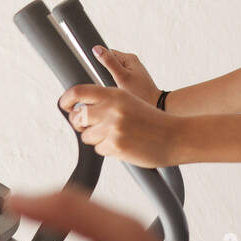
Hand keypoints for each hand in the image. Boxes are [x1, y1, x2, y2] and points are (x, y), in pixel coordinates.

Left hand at [58, 84, 181, 167]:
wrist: (175, 137)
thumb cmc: (152, 120)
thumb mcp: (130, 101)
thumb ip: (107, 101)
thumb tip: (79, 108)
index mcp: (116, 94)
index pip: (79, 91)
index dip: (67, 99)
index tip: (65, 105)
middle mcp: (112, 109)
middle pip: (77, 117)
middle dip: (78, 123)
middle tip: (86, 125)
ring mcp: (113, 128)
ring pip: (86, 136)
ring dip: (96, 137)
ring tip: (115, 135)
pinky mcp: (115, 146)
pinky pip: (99, 149)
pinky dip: (108, 148)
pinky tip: (123, 144)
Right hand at [92, 47, 160, 105]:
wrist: (155, 104)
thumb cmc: (140, 92)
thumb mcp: (121, 76)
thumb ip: (109, 62)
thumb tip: (97, 49)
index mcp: (129, 58)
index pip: (108, 52)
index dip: (101, 62)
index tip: (102, 73)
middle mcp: (132, 62)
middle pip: (111, 62)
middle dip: (106, 72)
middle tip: (111, 82)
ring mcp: (132, 71)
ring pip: (114, 71)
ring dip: (111, 79)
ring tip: (117, 87)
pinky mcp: (132, 79)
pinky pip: (119, 78)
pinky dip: (117, 84)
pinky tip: (120, 90)